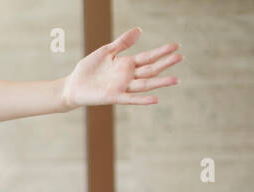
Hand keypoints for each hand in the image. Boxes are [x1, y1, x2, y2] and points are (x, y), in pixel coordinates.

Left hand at [61, 26, 181, 108]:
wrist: (73, 85)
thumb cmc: (89, 68)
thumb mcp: (106, 51)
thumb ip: (122, 42)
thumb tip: (139, 30)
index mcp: (127, 64)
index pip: (148, 57)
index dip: (161, 52)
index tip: (176, 46)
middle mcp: (128, 76)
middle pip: (150, 70)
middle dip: (165, 64)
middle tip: (180, 57)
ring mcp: (122, 87)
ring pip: (145, 84)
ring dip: (160, 82)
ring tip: (175, 80)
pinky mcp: (114, 96)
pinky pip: (130, 99)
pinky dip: (142, 100)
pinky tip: (155, 99)